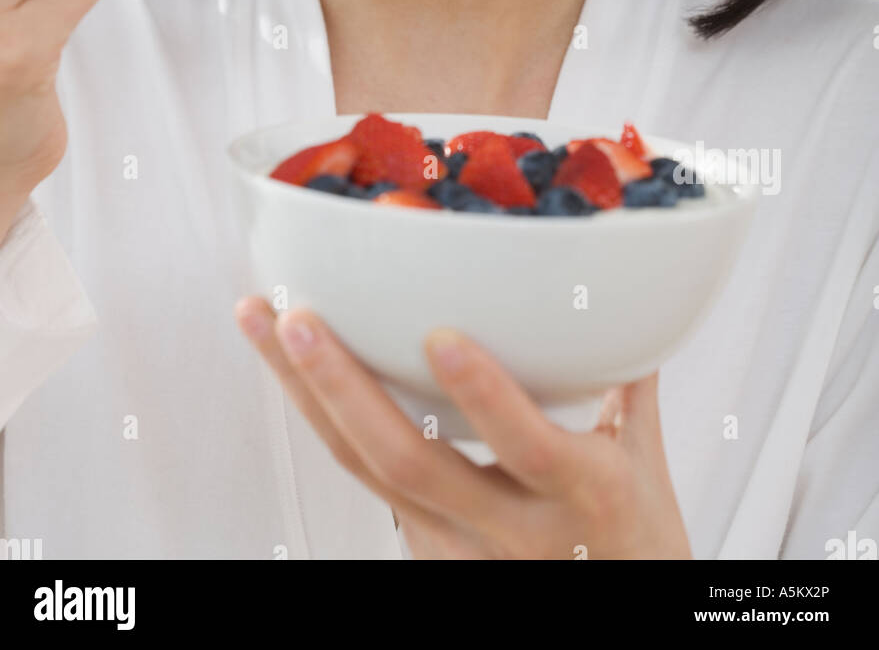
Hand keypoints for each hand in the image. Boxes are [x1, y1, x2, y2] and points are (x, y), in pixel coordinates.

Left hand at [235, 297, 691, 559]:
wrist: (621, 616)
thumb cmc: (636, 546)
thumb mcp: (647, 462)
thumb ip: (629, 375)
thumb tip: (629, 294)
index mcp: (581, 494)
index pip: (529, 449)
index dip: (484, 398)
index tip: (442, 337)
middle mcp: (509, 529)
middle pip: (406, 463)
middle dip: (341, 385)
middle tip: (297, 318)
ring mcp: (457, 548)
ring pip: (363, 468)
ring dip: (304, 391)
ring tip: (263, 321)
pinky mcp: (425, 552)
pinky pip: (363, 477)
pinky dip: (323, 415)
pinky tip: (292, 367)